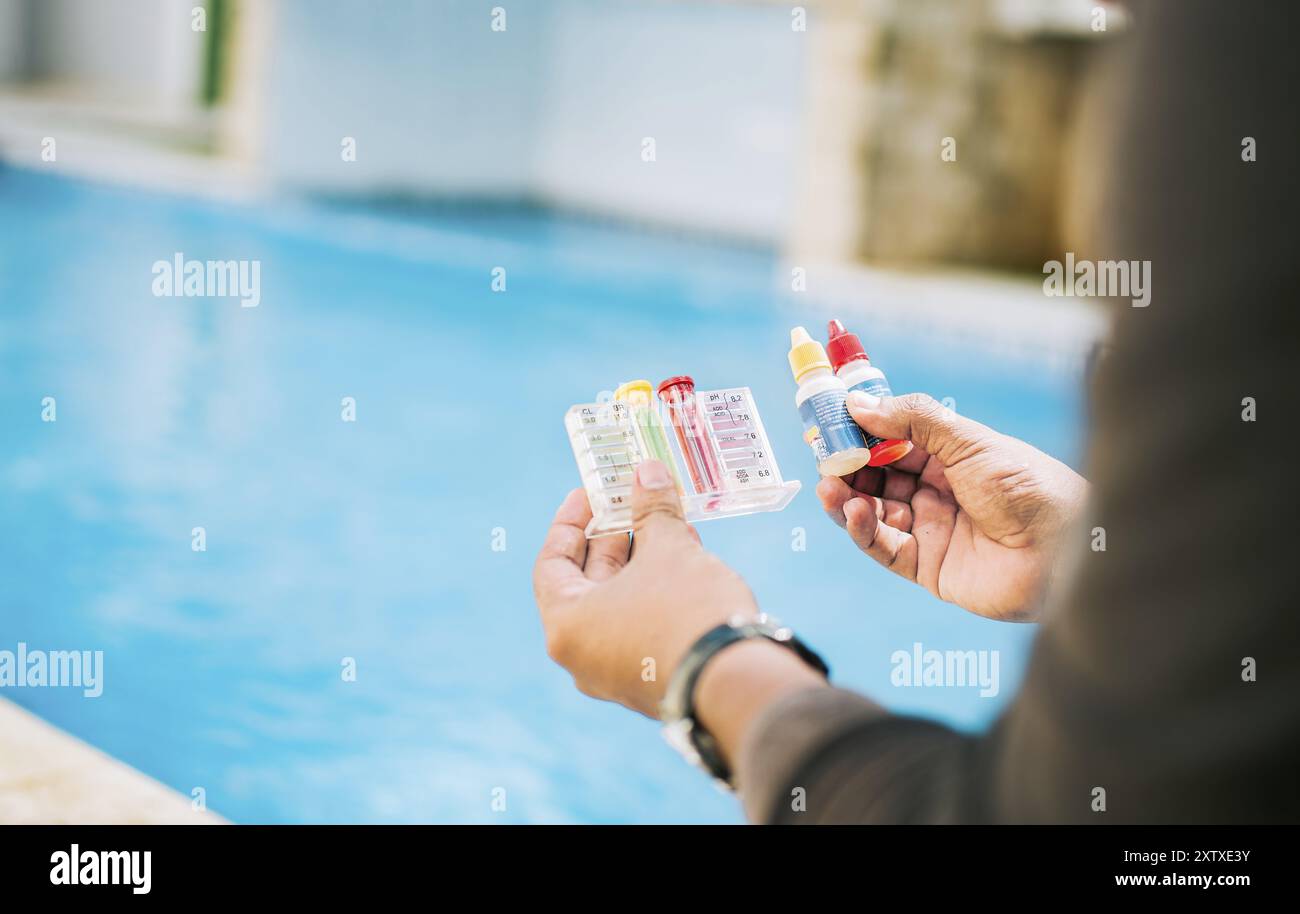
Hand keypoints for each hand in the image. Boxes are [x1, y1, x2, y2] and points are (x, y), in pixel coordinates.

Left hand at [532, 460, 759, 716]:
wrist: (736, 684)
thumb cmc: (686, 610)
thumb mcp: (668, 549)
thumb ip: (652, 510)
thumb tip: (647, 473)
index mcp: (567, 625)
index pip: (552, 563)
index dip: (570, 522)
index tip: (589, 492)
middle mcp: (583, 655)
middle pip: (588, 583)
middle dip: (614, 537)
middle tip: (632, 500)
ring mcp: (617, 673)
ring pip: (621, 603)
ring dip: (642, 560)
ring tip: (668, 522)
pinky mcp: (652, 680)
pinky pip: (643, 625)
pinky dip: (657, 590)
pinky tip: (685, 558)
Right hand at [817, 392, 1086, 620]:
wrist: (1066, 551)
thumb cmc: (1029, 488)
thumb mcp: (969, 441)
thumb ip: (911, 420)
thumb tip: (858, 403)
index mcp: (950, 457)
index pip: (892, 439)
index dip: (861, 430)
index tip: (829, 418)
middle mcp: (936, 491)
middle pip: (876, 475)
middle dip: (847, 465)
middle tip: (822, 455)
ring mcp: (930, 529)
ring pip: (873, 511)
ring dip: (847, 498)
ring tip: (829, 486)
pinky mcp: (927, 567)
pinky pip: (883, 547)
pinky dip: (863, 529)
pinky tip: (855, 511)